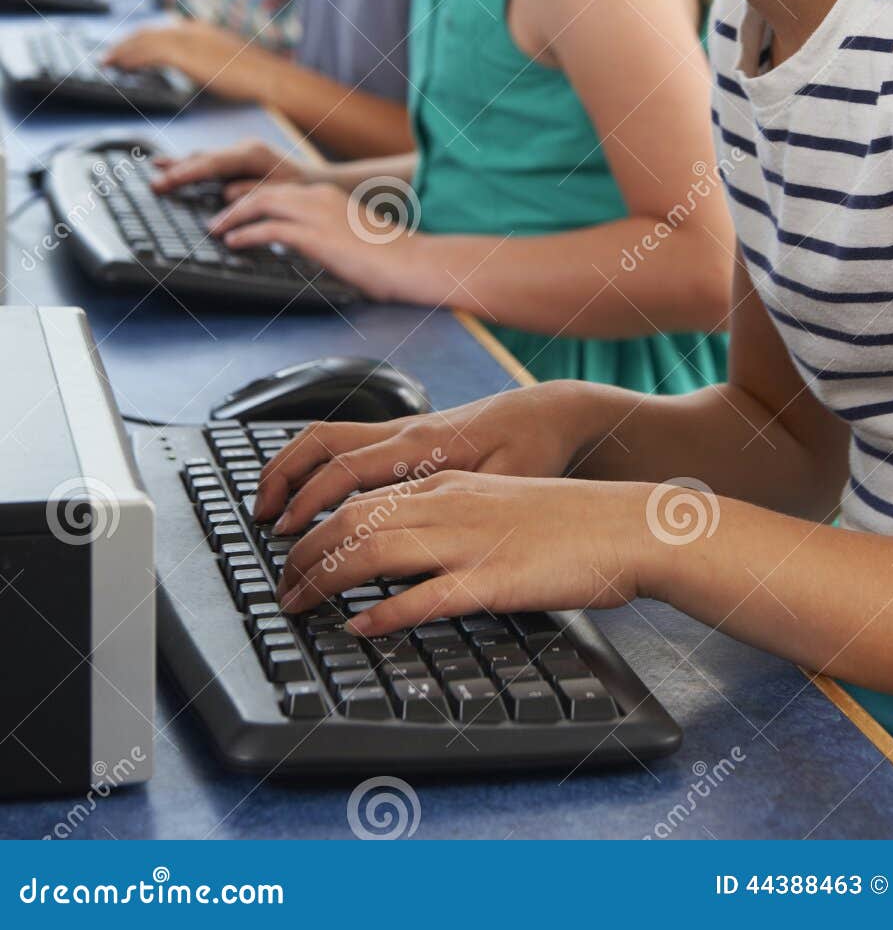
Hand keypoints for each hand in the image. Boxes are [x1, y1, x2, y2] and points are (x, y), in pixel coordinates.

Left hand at [103, 22, 264, 100]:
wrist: (268, 79)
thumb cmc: (254, 78)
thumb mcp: (226, 65)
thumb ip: (208, 63)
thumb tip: (201, 71)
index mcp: (200, 31)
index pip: (161, 32)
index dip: (139, 40)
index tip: (125, 50)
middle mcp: (191, 30)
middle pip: (147, 33)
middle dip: (124, 44)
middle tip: (107, 57)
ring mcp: (188, 40)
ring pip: (144, 41)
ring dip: (122, 52)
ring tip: (107, 62)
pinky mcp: (185, 55)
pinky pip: (149, 54)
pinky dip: (132, 59)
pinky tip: (121, 68)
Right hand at [152, 139, 312, 197]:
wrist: (317, 182)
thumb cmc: (302, 190)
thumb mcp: (280, 193)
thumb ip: (253, 192)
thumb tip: (226, 191)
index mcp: (252, 154)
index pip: (211, 164)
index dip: (186, 174)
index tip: (165, 182)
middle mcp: (244, 148)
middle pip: (203, 158)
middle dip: (177, 170)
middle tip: (153, 183)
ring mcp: (240, 151)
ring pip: (204, 157)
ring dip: (180, 164)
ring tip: (155, 168)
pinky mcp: (238, 159)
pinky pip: (209, 161)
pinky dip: (190, 164)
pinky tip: (171, 164)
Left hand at [208, 179, 410, 298]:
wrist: (412, 262)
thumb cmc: (388, 257)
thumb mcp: (349, 236)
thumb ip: (323, 234)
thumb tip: (303, 246)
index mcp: (328, 195)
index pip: (280, 190)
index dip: (252, 199)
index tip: (234, 210)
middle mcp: (319, 197)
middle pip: (264, 192)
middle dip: (234, 205)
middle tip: (215, 219)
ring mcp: (317, 215)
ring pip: (262, 205)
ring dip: (233, 217)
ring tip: (216, 229)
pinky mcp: (316, 236)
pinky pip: (270, 230)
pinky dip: (246, 234)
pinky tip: (234, 242)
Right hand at [254, 378, 602, 529]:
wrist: (553, 413)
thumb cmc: (534, 451)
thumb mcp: (508, 489)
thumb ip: (463, 518)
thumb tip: (422, 557)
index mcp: (423, 448)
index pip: (346, 474)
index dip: (311, 509)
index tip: (290, 544)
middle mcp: (405, 432)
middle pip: (322, 446)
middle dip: (284, 483)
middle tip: (262, 526)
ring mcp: (403, 428)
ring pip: (328, 438)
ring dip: (292, 469)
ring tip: (270, 509)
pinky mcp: (408, 433)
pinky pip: (345, 441)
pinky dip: (315, 464)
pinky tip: (310, 494)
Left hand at [274, 471, 657, 633]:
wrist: (627, 525)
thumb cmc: (568, 522)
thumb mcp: (496, 503)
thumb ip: (450, 518)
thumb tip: (405, 555)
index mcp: (448, 484)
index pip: (360, 497)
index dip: (314, 526)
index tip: (290, 553)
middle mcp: (449, 504)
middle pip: (352, 520)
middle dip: (304, 554)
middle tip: (281, 588)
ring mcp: (469, 541)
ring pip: (373, 549)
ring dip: (324, 578)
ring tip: (299, 605)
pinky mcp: (492, 580)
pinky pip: (425, 596)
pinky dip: (383, 612)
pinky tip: (360, 627)